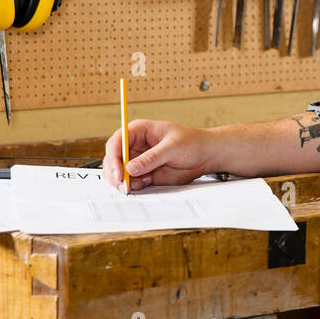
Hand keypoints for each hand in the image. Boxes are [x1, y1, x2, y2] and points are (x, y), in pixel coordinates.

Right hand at [102, 119, 219, 191]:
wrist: (205, 155)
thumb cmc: (192, 142)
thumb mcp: (173, 147)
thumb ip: (152, 158)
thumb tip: (131, 168)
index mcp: (138, 131)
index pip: (117, 143)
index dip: (114, 158)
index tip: (119, 172)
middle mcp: (135, 146)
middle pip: (113, 159)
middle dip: (115, 173)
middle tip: (123, 186)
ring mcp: (138, 161)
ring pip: (119, 173)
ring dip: (122, 182)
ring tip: (134, 187)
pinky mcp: (144, 174)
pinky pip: (131, 182)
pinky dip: (132, 186)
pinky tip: (144, 184)